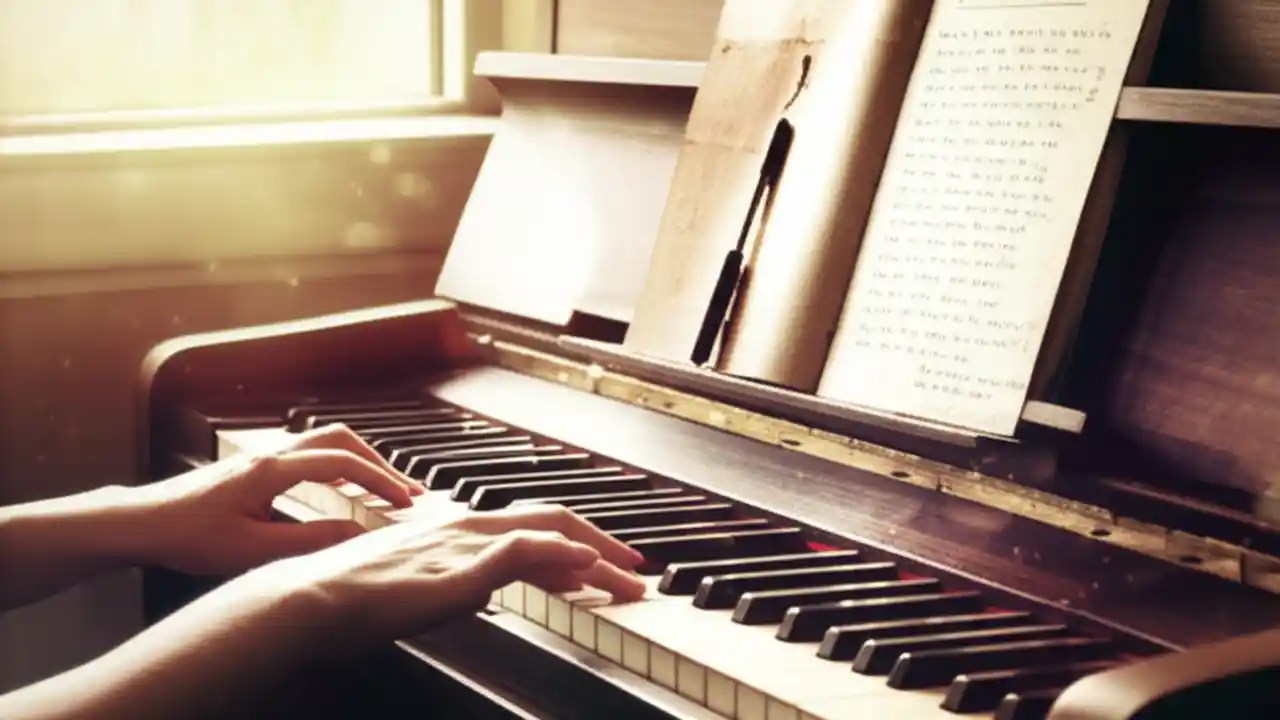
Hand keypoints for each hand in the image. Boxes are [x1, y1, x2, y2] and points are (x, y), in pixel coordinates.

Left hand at [133, 424, 421, 575]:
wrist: (141, 523)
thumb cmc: (186, 536)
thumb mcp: (252, 549)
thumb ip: (309, 541)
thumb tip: (356, 534)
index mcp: (272, 469)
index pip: (343, 463)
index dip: (381, 481)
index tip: (406, 502)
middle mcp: (270, 454)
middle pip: (341, 439)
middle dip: (379, 462)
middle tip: (406, 489)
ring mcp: (262, 456)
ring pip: (325, 442)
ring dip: (359, 460)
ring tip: (383, 487)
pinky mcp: (255, 466)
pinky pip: (309, 453)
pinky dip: (338, 464)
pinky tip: (344, 487)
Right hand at [255, 503, 647, 650]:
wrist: (309, 601)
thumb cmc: (355, 597)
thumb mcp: (425, 588)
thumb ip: (462, 582)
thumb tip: (491, 589)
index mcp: (461, 528)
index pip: (535, 526)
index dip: (579, 541)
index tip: (609, 563)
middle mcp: (469, 525)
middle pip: (554, 521)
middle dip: (604, 544)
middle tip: (637, 571)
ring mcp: (465, 543)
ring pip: (548, 533)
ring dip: (596, 554)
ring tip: (628, 578)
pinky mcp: (457, 568)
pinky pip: (519, 552)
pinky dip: (558, 554)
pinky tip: (583, 565)